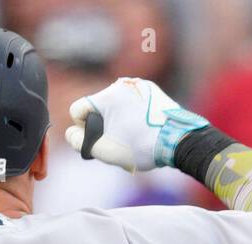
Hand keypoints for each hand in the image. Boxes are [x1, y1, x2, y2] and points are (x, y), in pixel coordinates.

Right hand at [66, 77, 207, 172]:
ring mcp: (138, 85)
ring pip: (116, 105)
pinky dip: (134, 114)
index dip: (83, 128)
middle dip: (103, 125)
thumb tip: (72, 132)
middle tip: (120, 142)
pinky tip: (144, 128)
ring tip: (134, 136)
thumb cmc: (141, 147)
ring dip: (118, 120)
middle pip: (98, 108)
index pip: (78, 110)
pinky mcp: (152, 90)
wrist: (179, 141)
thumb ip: (80, 142)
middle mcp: (120, 85)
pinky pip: (133, 102)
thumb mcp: (105, 151)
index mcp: (106, 96)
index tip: (99, 139)